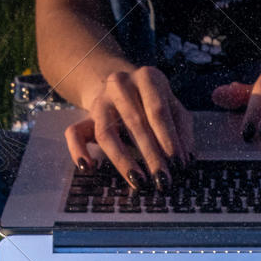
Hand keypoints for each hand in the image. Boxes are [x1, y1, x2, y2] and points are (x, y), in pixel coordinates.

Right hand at [67, 67, 194, 189]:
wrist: (119, 85)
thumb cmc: (153, 102)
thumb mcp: (173, 108)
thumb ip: (182, 130)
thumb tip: (187, 159)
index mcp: (148, 78)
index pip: (159, 110)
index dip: (170, 139)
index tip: (179, 165)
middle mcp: (120, 84)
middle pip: (135, 123)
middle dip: (152, 155)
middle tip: (163, 180)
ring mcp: (100, 101)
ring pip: (106, 132)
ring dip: (123, 160)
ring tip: (139, 182)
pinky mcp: (84, 117)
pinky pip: (73, 134)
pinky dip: (78, 151)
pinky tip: (88, 168)